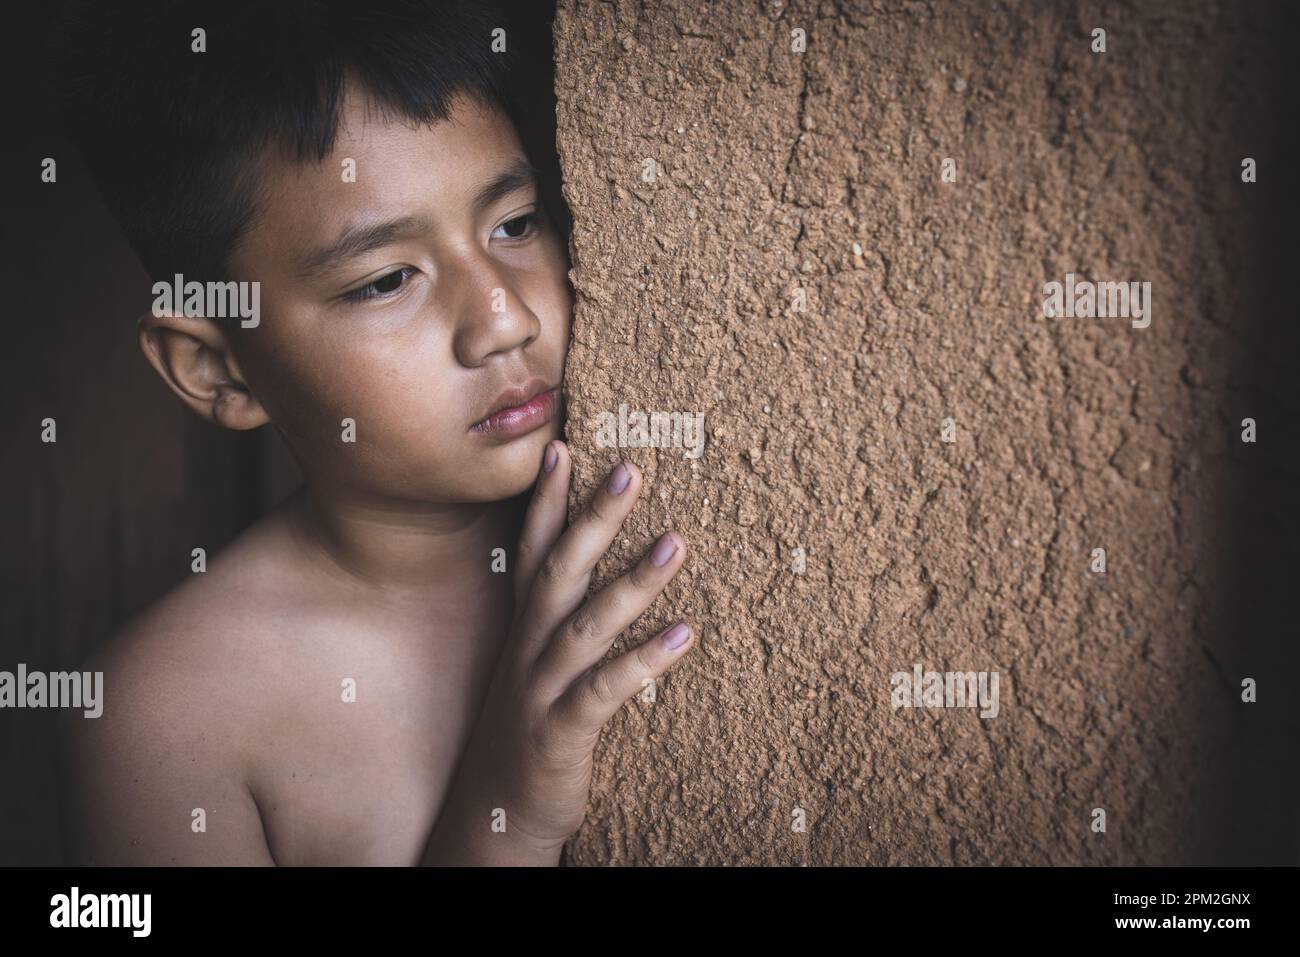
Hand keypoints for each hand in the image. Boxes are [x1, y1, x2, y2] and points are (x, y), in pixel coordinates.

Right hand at [425, 440, 692, 862]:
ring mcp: (541, 690)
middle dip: (594, 519)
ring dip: (632, 582)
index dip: (546, 500)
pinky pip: (603, 692)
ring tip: (678, 542)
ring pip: (585, 626)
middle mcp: (529, 648)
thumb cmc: (534, 720)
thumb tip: (601, 562)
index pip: (533, 551)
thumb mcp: (541, 660)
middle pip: (560, 572)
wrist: (499, 809)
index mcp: (526, 626)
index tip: (564, 445)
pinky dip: (642, 662)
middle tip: (633, 469)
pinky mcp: (560, 733)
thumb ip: (566, 612)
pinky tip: (684, 636)